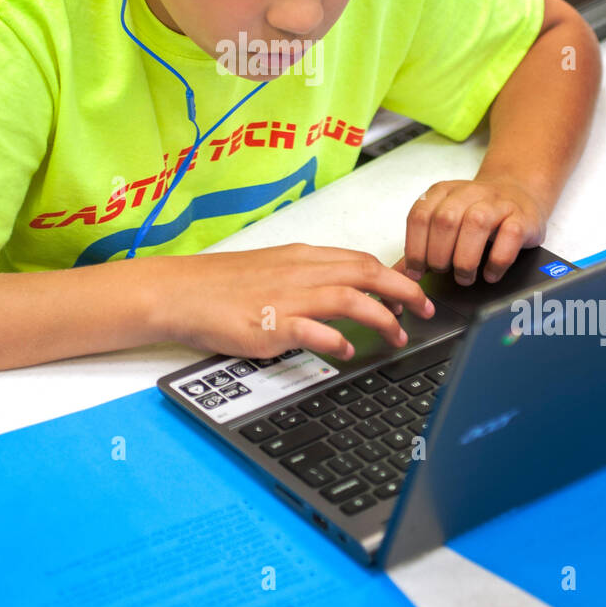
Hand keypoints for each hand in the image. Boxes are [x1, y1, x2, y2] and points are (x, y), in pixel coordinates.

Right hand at [139, 243, 435, 360]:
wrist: (178, 291)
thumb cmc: (220, 285)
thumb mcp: (271, 270)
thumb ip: (306, 278)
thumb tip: (340, 292)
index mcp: (301, 257)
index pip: (360, 259)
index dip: (394, 274)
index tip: (414, 289)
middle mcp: (299, 272)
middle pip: (366, 272)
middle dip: (404, 291)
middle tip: (426, 310)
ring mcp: (285, 297)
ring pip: (349, 297)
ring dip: (382, 316)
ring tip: (399, 334)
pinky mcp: (269, 324)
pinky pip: (312, 330)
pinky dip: (336, 339)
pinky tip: (348, 349)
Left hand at [395, 176, 547, 285]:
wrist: (518, 191)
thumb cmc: (477, 213)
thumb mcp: (446, 221)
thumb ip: (422, 245)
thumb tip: (398, 273)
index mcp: (443, 192)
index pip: (419, 216)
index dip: (415, 248)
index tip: (417, 272)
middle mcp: (469, 193)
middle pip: (445, 221)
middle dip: (439, 255)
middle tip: (443, 272)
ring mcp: (497, 203)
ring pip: (476, 224)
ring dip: (466, 259)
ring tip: (464, 277)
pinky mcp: (522, 216)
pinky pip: (509, 236)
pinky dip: (497, 261)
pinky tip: (489, 274)